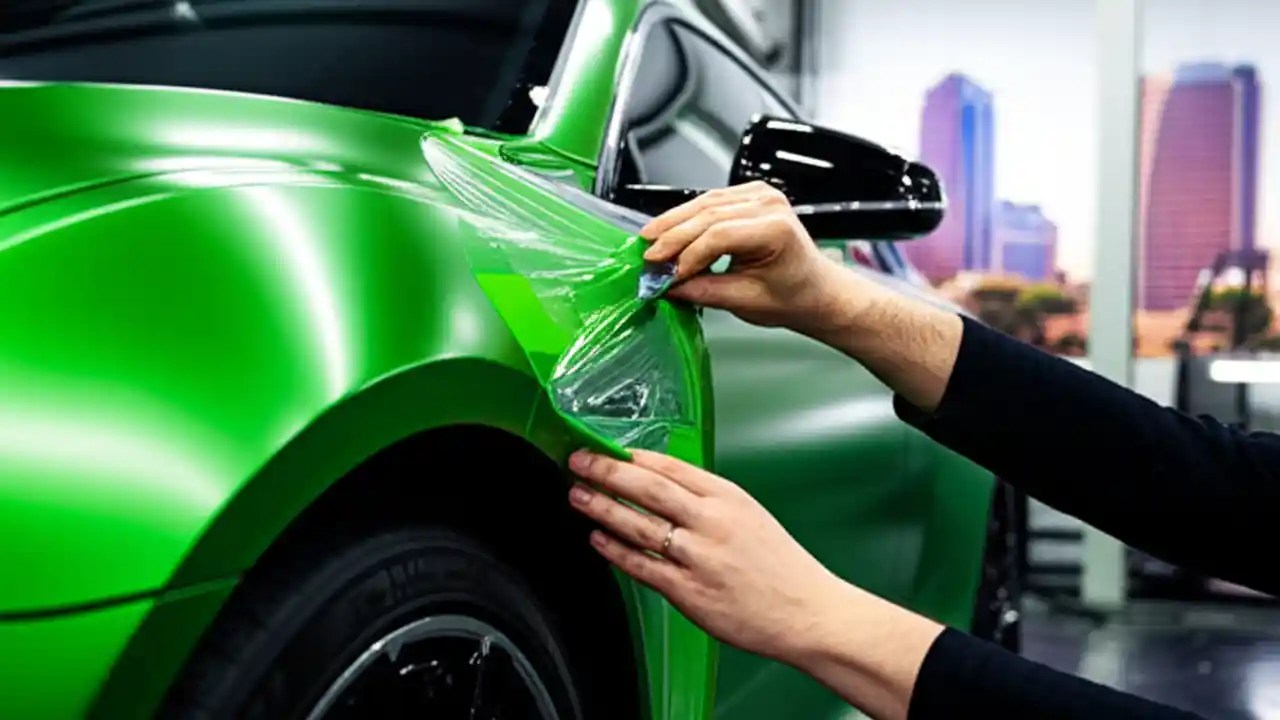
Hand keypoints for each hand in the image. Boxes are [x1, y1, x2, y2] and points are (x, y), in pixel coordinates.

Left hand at [566, 448, 849, 663]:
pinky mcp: (688, 592)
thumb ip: (708, 499)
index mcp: (728, 497)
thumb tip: (659, 481)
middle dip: (607, 471)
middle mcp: (712, 522)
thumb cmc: (780, 565)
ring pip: (638, 525)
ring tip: (577, 494)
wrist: (807, 612)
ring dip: (602, 507)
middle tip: (578, 460)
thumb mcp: (749, 515)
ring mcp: (698, 558)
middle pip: (648, 488)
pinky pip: (642, 566)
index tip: (605, 446)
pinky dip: (615, 550)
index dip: (632, 456)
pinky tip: (597, 538)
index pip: (671, 467)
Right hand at [640, 181, 855, 335]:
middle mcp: (769, 204)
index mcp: (775, 229)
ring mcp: (761, 195)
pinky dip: (687, 216)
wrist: (815, 288)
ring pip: (704, 203)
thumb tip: (666, 286)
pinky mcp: (750, 195)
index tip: (664, 274)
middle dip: (672, 237)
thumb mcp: (746, 302)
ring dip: (673, 221)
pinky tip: (668, 229)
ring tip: (648, 240)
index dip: (686, 255)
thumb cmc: (791, 296)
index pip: (718, 235)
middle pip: (707, 214)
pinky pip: (711, 201)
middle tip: (647, 257)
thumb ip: (704, 291)